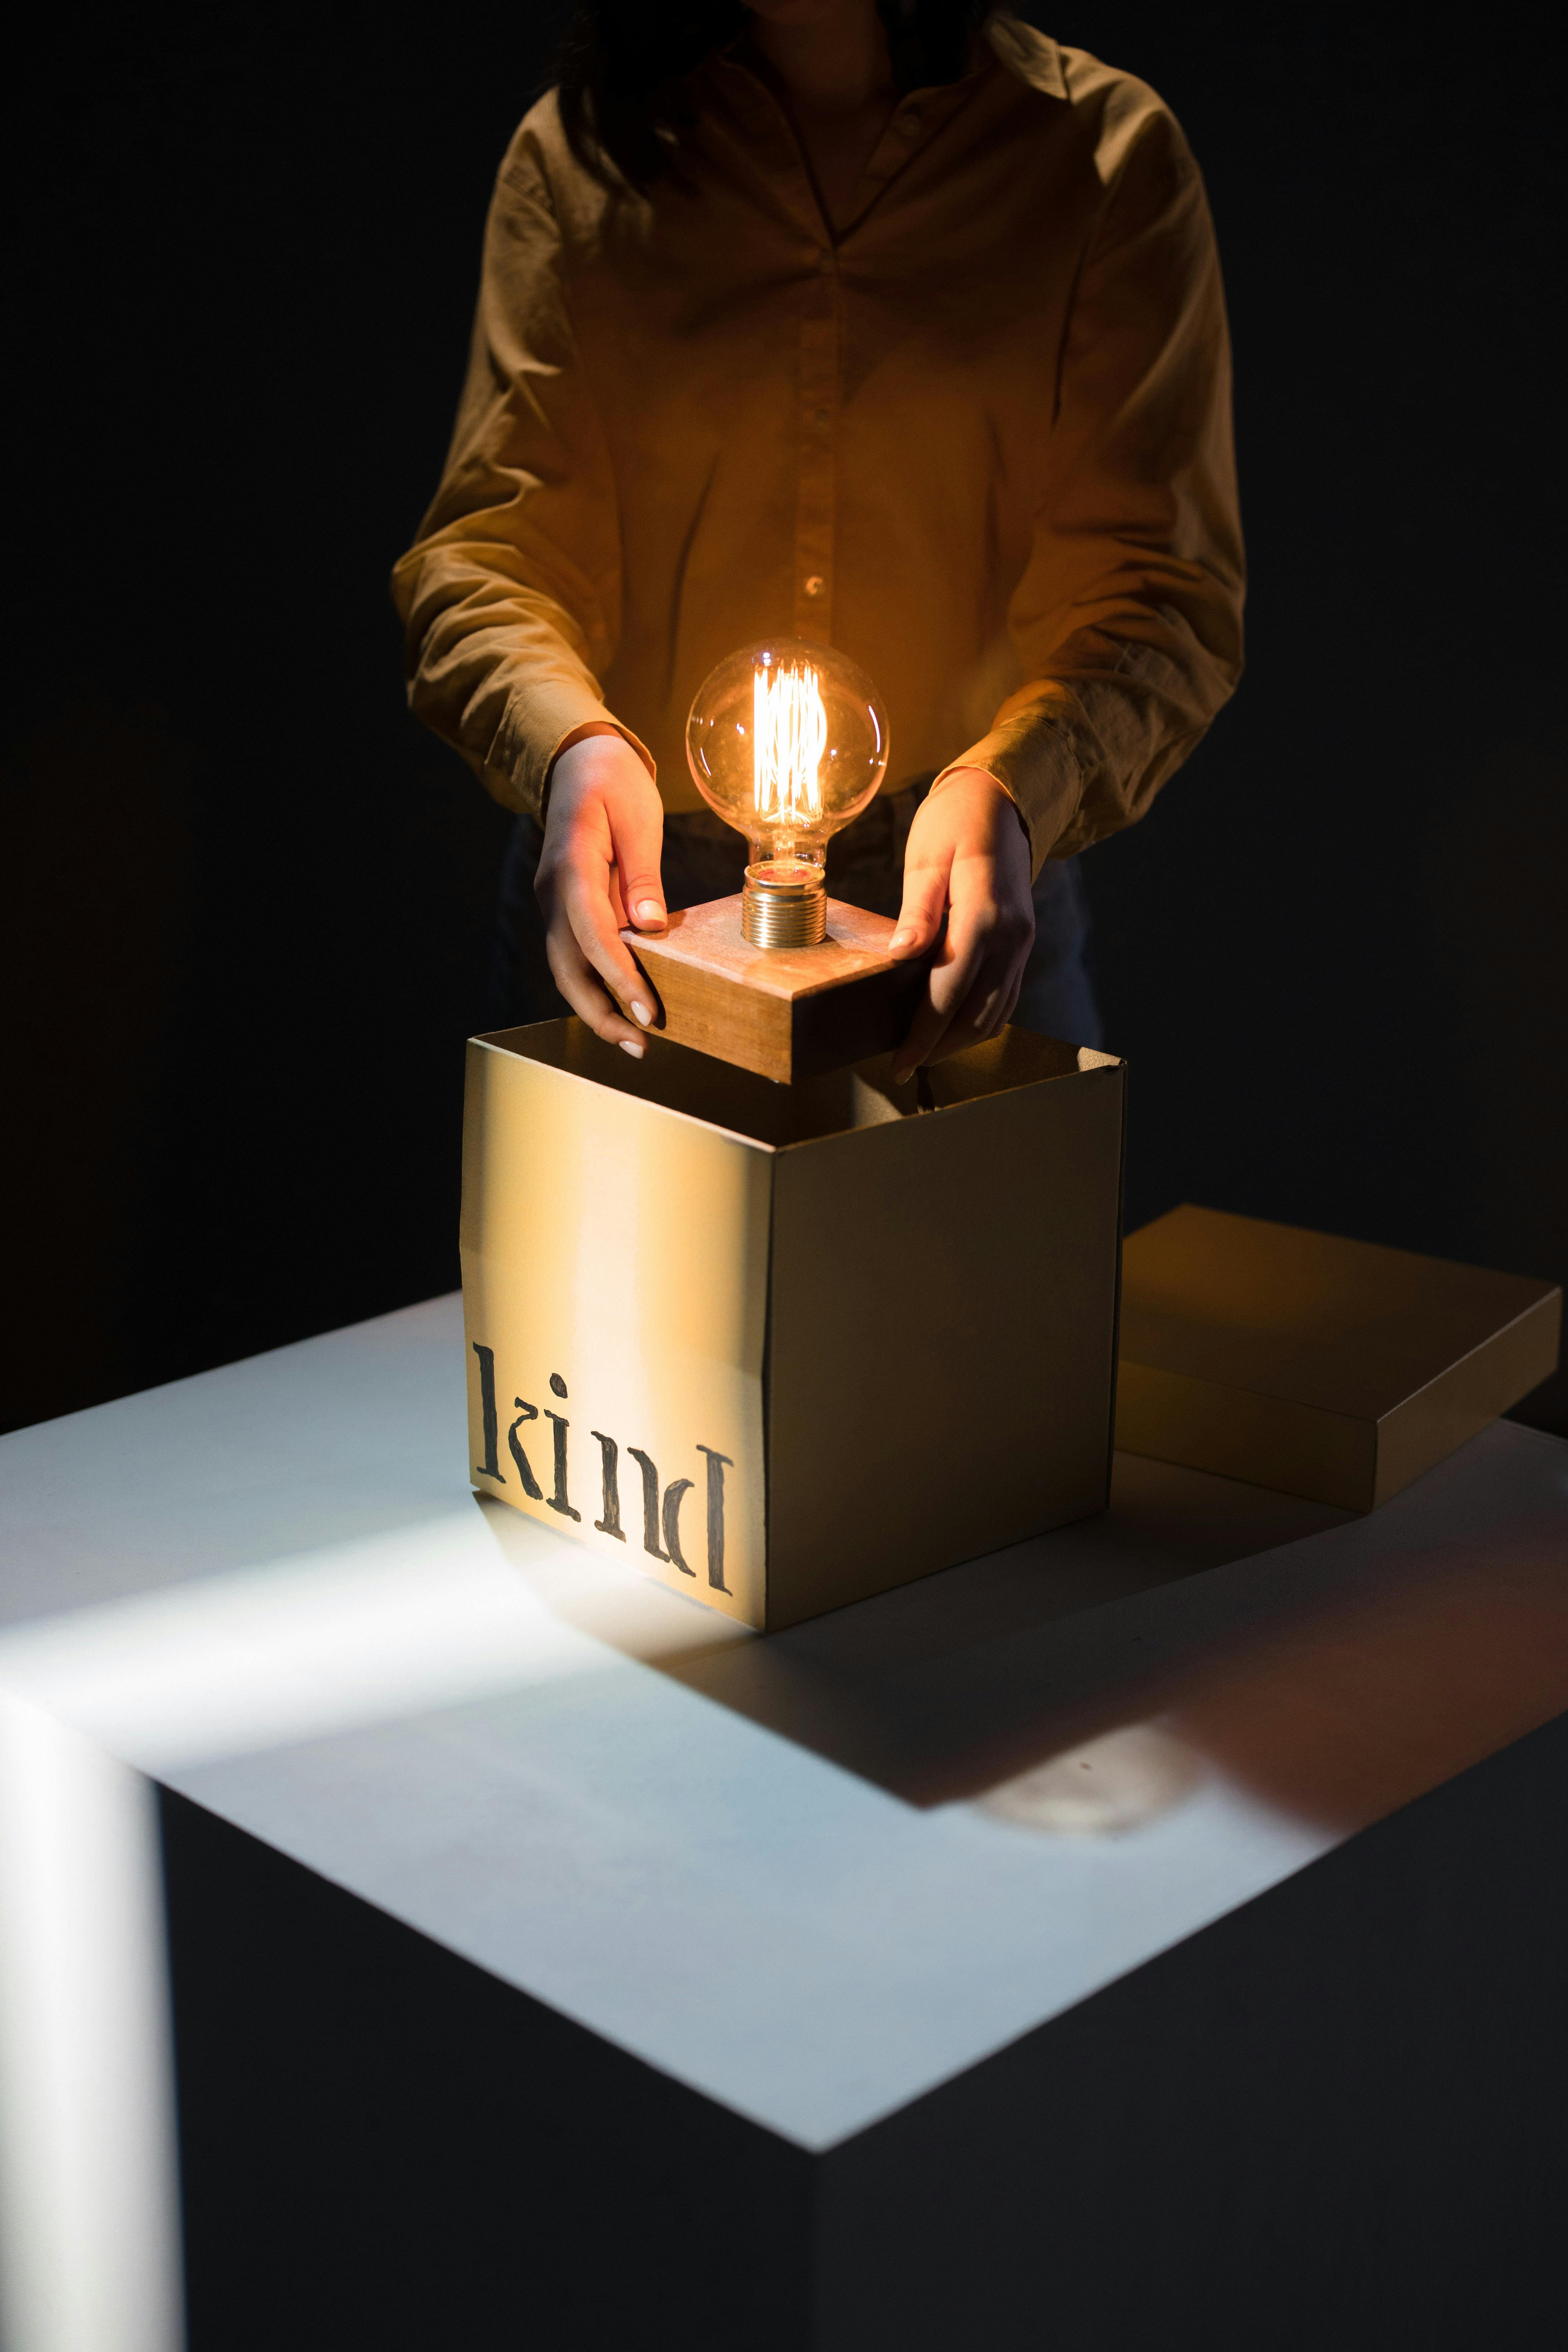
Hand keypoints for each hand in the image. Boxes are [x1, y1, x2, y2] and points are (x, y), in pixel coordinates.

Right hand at [535, 726, 666, 1056]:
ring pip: (567, 969)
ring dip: (597, 1008)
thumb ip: (642, 874)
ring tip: (635, 1039)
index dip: (619, 975)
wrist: (579, 761)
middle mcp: (553, 891)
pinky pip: (575, 956)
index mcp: (571, 864)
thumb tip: (649, 927)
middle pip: (569, 965)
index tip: (648, 1009)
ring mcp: (553, 903)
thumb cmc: (613, 782)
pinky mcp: (564, 910)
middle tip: (643, 1043)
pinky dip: (596, 986)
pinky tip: (623, 1008)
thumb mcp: (637, 818)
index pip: (591, 931)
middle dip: (603, 1010)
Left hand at [887, 770, 1033, 1082]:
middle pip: (976, 1014)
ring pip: (995, 1013)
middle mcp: (1011, 936)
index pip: (950, 991)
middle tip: (903, 1063)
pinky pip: (1005, 996)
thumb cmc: (954, 821)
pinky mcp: (1023, 943)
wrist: (1002, 800)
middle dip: (939, 1046)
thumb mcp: (926, 858)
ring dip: (960, 1039)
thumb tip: (902, 957)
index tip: (899, 1061)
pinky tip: (951, 1026)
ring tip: (923, 1051)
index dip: (924, 1033)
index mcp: (984, 914)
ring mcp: (1022, 942)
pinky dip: (979, 1020)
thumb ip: (917, 911)